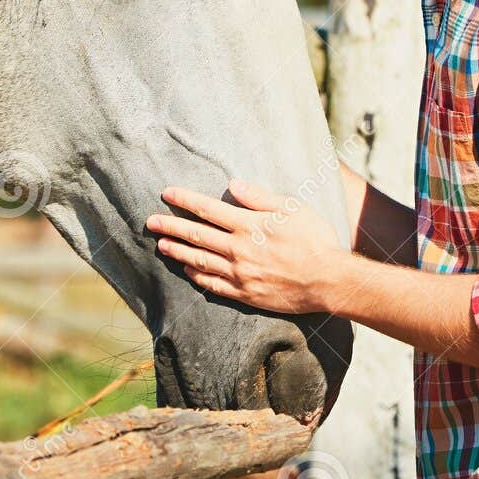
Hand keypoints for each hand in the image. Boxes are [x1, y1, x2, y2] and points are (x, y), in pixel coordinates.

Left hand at [145, 179, 351, 314]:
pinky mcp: (244, 294)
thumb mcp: (292, 208)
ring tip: (161, 244)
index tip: (166, 193)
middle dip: (170, 225)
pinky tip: (186, 269)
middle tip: (150, 221)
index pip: (208, 209)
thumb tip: (233, 184)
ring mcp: (239, 274)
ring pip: (199, 260)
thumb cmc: (314, 239)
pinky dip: (196, 276)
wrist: (328, 281)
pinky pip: (213, 285)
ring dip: (178, 250)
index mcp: (249, 225)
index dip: (184, 200)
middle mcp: (238, 249)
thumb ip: (260, 197)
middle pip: (196, 234)